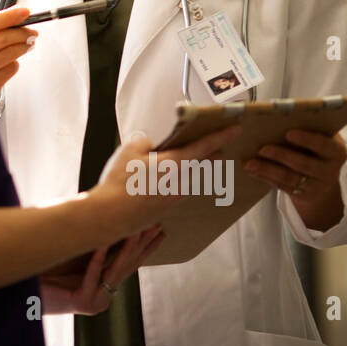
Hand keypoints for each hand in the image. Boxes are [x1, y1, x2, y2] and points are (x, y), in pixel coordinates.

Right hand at [0, 6, 33, 100]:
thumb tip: (14, 13)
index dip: (9, 16)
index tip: (24, 13)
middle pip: (1, 40)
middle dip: (21, 34)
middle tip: (30, 32)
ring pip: (8, 56)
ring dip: (22, 48)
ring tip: (26, 44)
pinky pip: (8, 72)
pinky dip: (13, 64)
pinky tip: (11, 61)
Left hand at [41, 226, 164, 314]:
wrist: (29, 298)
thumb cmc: (49, 277)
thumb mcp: (76, 262)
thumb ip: (90, 250)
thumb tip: (102, 222)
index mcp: (105, 288)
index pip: (131, 265)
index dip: (146, 248)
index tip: (160, 230)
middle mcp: (104, 296)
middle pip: (128, 266)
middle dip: (143, 244)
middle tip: (156, 225)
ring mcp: (95, 301)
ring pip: (114, 270)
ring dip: (126, 248)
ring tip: (136, 230)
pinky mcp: (82, 302)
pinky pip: (92, 276)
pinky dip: (97, 259)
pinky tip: (102, 243)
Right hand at [88, 124, 241, 241]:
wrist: (111, 215)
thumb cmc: (120, 182)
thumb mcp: (130, 149)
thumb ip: (146, 142)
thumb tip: (153, 147)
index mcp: (175, 163)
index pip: (204, 146)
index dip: (221, 136)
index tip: (235, 130)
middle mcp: (180, 182)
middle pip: (202, 164)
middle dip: (210, 155)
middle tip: (217, 149)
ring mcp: (174, 198)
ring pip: (188, 179)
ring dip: (189, 171)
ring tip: (178, 165)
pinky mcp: (166, 209)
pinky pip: (176, 191)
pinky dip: (174, 183)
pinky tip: (158, 183)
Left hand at [246, 129, 346, 231]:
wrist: (321, 179)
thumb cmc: (315, 149)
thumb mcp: (320, 138)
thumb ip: (307, 127)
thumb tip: (276, 112)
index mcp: (337, 151)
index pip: (325, 145)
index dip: (307, 140)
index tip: (289, 134)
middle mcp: (330, 171)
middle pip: (304, 164)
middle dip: (282, 156)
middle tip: (263, 148)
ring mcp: (316, 187)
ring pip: (290, 178)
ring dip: (268, 169)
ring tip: (250, 162)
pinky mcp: (302, 196)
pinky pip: (281, 187)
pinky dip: (265, 177)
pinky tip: (252, 170)